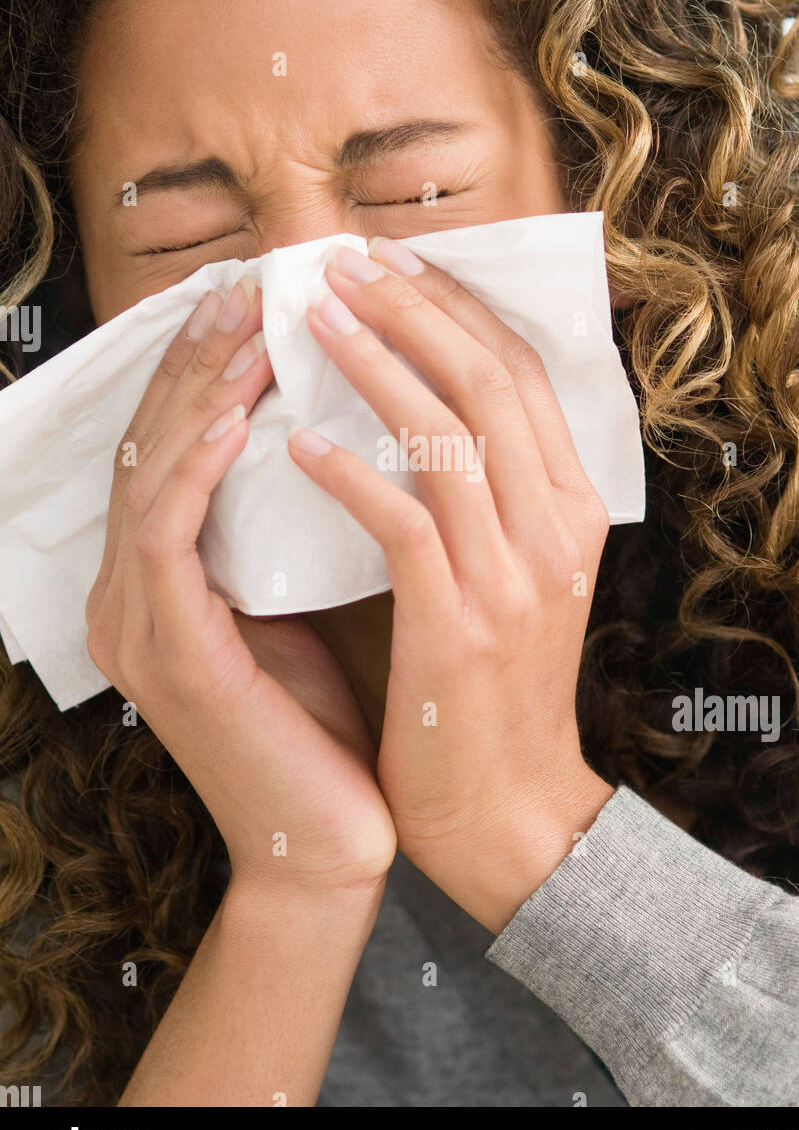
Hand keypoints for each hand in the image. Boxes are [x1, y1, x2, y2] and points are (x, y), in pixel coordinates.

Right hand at [86, 276, 396, 897]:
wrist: (331, 845)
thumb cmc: (331, 726)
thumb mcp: (307, 604)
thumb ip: (293, 528)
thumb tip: (333, 431)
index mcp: (163, 583)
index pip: (175, 446)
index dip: (209, 368)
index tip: (264, 303)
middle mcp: (133, 595)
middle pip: (152, 442)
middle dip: (200, 357)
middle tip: (252, 284)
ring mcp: (137, 624)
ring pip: (151, 473)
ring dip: (199, 390)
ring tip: (250, 325)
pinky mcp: (165, 652)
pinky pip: (167, 537)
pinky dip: (196, 467)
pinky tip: (237, 414)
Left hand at [288, 240, 613, 933]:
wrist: (508, 810)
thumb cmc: (495, 690)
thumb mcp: (519, 578)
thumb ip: (490, 498)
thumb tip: (420, 407)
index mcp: (572, 509)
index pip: (521, 374)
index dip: (456, 306)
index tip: (394, 261)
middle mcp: (555, 529)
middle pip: (487, 383)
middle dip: (413, 309)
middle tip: (343, 263)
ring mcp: (513, 576)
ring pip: (447, 436)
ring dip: (375, 365)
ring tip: (314, 320)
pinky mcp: (460, 624)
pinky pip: (403, 523)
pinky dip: (350, 474)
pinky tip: (300, 442)